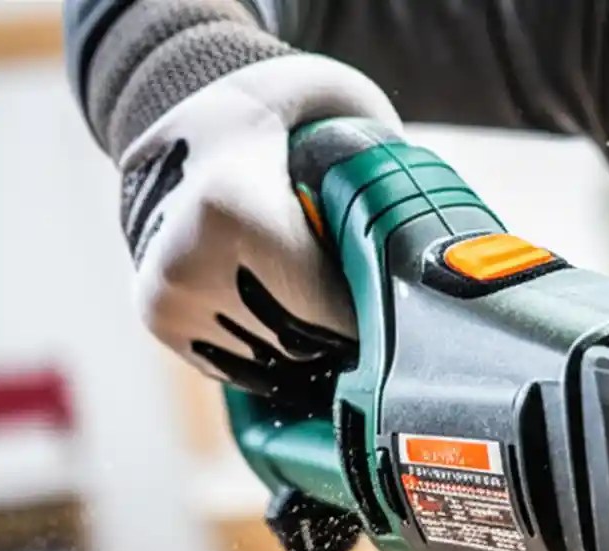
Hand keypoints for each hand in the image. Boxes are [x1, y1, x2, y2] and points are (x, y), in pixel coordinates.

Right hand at [115, 54, 403, 407]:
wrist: (191, 131)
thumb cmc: (279, 127)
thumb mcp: (331, 125)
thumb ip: (381, 179)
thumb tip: (448, 248)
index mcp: (231, 214)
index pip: (327, 308)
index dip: (374, 319)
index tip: (405, 317)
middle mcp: (186, 263)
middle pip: (300, 342)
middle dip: (349, 340)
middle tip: (385, 328)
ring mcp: (166, 299)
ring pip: (272, 363)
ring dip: (316, 357)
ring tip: (345, 328)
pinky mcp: (160, 320)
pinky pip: (239, 367)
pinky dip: (278, 361)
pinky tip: (303, 337)